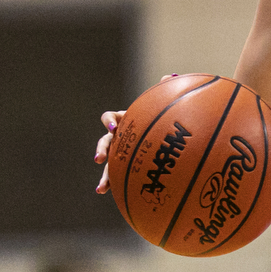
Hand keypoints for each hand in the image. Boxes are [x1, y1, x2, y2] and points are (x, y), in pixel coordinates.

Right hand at [94, 75, 180, 192]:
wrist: (167, 135)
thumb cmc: (163, 118)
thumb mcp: (163, 106)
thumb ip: (165, 93)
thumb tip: (170, 77)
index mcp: (125, 120)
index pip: (110, 117)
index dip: (109, 121)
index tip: (114, 128)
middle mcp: (119, 137)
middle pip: (104, 142)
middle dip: (101, 149)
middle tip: (100, 158)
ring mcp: (121, 153)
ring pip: (109, 164)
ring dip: (104, 175)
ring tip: (101, 188)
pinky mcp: (126, 167)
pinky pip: (118, 177)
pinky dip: (112, 184)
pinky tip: (108, 193)